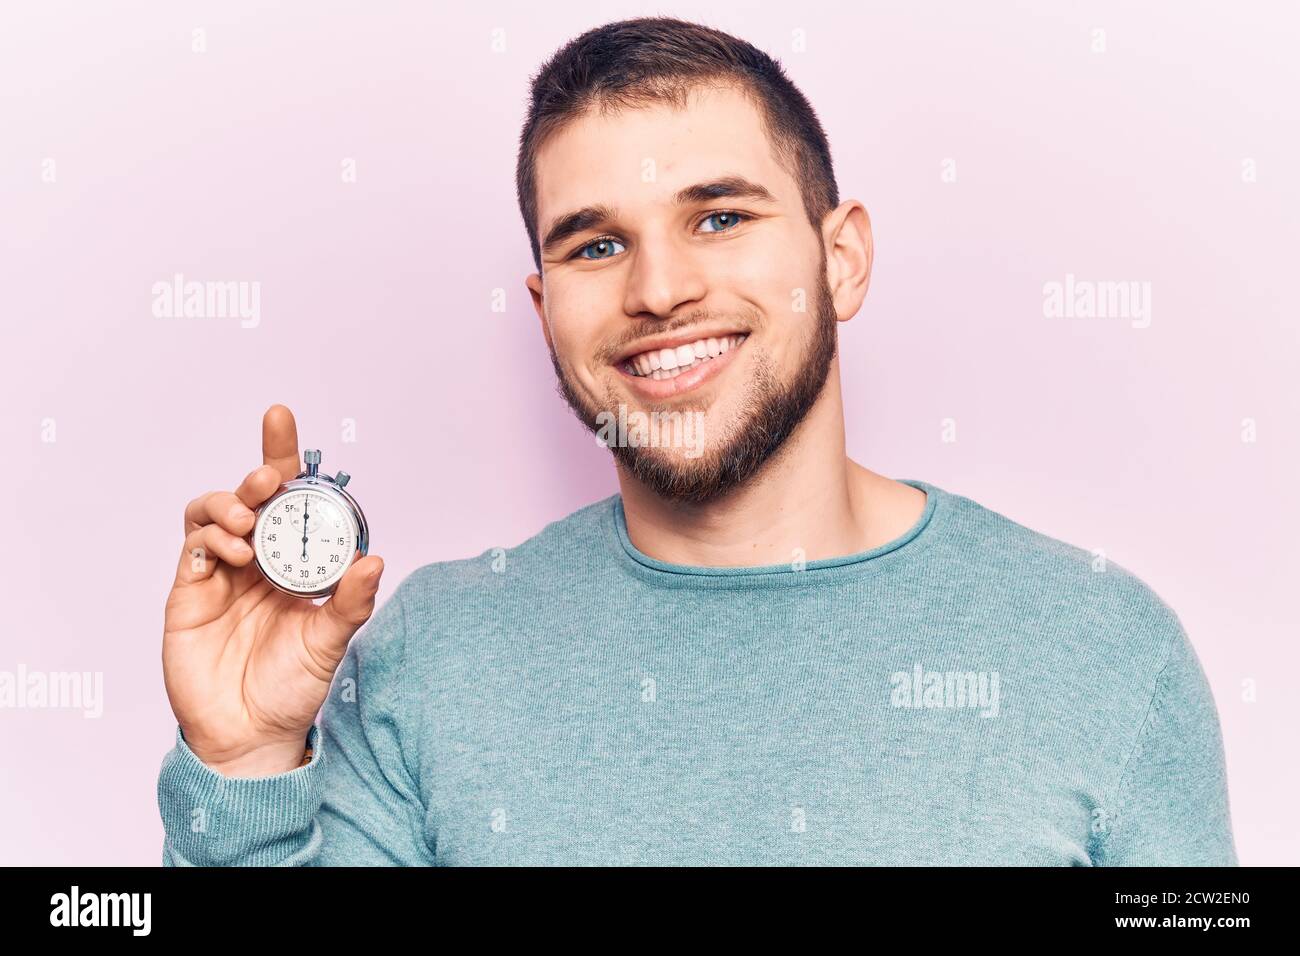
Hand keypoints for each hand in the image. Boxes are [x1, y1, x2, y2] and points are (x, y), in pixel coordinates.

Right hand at [161, 404, 383, 776]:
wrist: (250, 734)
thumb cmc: (292, 687)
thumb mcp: (332, 643)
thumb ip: (351, 602)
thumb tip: (375, 558)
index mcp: (292, 560)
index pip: (289, 498)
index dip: (283, 456)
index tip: (281, 417)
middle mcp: (256, 558)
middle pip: (248, 494)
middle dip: (257, 471)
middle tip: (269, 477)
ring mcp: (219, 572)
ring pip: (211, 511)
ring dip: (229, 504)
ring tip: (248, 524)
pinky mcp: (189, 592)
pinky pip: (192, 547)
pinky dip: (210, 538)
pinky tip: (234, 553)